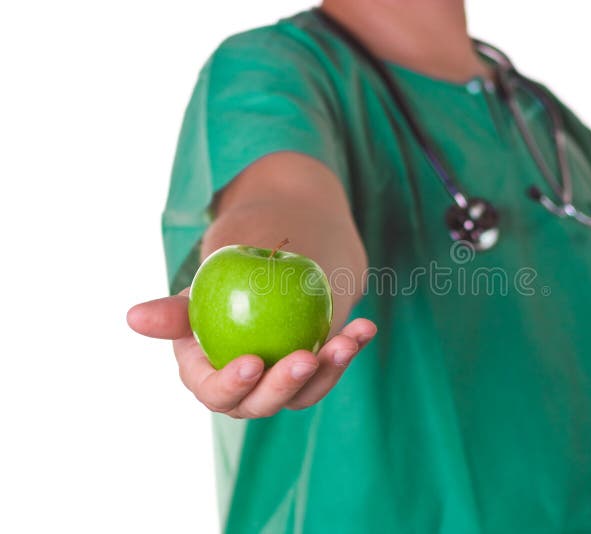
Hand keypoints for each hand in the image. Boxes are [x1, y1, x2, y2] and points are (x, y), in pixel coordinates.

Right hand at [127, 289, 376, 417]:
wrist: (267, 276)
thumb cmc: (221, 288)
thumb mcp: (197, 294)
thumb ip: (172, 312)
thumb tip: (133, 317)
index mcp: (211, 378)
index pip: (216, 392)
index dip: (232, 385)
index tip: (251, 363)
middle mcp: (248, 391)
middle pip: (264, 403)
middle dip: (285, 386)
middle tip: (305, 360)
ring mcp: (286, 385)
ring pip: (307, 391)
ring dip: (330, 370)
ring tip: (346, 341)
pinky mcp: (317, 372)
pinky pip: (334, 365)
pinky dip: (351, 347)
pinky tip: (365, 327)